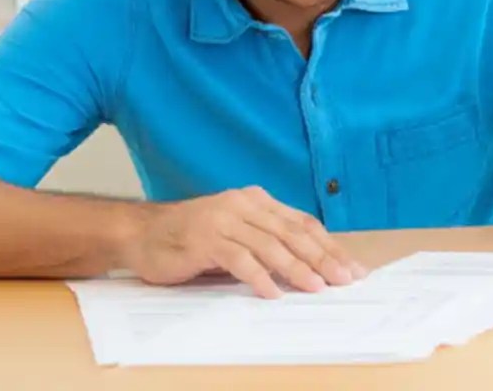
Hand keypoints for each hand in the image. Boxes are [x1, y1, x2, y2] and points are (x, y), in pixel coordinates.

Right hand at [122, 186, 366, 297]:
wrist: (141, 233)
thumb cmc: (192, 238)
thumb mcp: (237, 234)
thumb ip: (267, 242)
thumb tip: (311, 267)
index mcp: (257, 201)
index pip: (302, 224)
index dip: (329, 246)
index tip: (351, 268)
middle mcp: (244, 205)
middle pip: (293, 233)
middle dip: (323, 258)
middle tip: (344, 279)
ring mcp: (224, 219)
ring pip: (271, 245)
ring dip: (297, 268)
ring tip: (316, 287)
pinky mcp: (205, 239)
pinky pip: (239, 259)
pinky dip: (259, 277)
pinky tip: (273, 293)